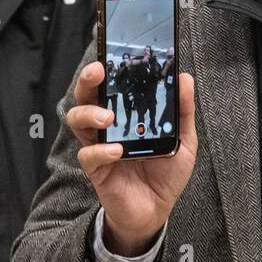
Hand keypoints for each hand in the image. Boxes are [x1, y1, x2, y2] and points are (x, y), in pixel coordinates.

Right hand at [66, 62, 196, 255]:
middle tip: (98, 72)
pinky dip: (101, 151)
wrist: (158, 209)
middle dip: (87, 81)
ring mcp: (100, 146)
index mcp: (126, 113)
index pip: (110, 84)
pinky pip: (88, 155)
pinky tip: (117, 152)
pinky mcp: (97, 170)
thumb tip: (183, 78)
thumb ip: (183, 110)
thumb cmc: (166, 172)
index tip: (110, 52)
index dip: (106, 67)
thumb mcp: (183, 139)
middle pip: (86, 95)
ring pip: (77, 120)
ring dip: (90, 113)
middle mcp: (108, 126)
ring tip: (108, 117)